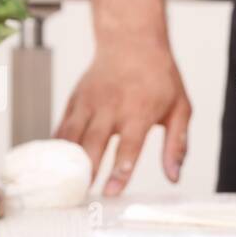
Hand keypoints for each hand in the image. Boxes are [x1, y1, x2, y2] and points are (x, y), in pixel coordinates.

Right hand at [57, 43, 190, 196]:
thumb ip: (177, 145)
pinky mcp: (75, 100)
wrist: (132, 40)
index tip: (111, 192)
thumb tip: (174, 176)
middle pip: (94, 144)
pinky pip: (62, 126)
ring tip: (65, 185)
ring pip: (72, 136)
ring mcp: (90, 102)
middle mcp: (111, 107)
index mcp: (138, 111)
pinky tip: (54, 165)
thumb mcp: (180, 109)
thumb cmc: (160, 76)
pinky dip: (57, 146)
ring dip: (68, 162)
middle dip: (87, 171)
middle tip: (83, 196)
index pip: (128, 147)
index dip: (119, 172)